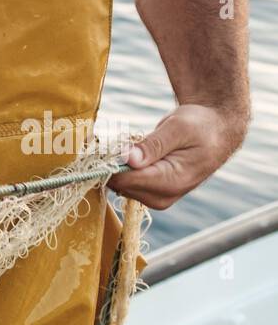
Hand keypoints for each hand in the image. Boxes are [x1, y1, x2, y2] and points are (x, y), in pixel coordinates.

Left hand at [109, 104, 248, 209]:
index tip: (108, 145)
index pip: (126, 179)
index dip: (111, 162)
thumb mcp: (178, 128)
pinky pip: (125, 183)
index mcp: (171, 182)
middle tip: (126, 140)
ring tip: (136, 145)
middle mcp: (161, 197)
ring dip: (118, 165)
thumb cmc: (200, 126)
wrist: (216, 133)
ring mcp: (155, 198)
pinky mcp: (149, 195)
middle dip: (114, 163)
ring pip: (119, 184)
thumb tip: (127, 160)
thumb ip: (152, 145)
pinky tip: (136, 153)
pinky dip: (123, 168)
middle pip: (119, 184)